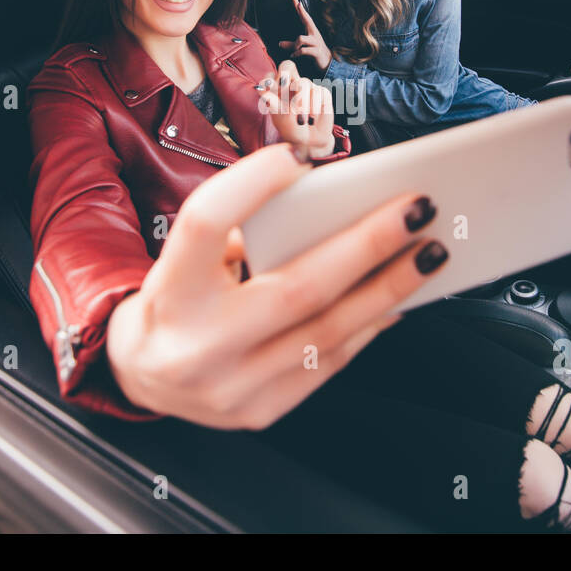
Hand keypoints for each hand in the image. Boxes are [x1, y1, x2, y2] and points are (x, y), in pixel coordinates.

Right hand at [105, 144, 448, 428]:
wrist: (142, 375)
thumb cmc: (179, 298)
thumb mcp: (188, 257)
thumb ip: (247, 231)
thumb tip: (334, 206)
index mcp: (170, 289)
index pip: (205, 225)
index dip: (250, 185)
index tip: (297, 158)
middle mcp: (195, 344)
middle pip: (296, 289)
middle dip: (368, 245)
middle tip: (416, 210)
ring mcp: (231, 388)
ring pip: (327, 333)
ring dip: (389, 289)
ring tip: (429, 253)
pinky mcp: (260, 412)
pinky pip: (329, 364)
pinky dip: (369, 325)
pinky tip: (397, 296)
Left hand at [258, 59, 334, 157]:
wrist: (310, 142)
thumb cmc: (292, 129)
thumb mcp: (279, 118)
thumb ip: (271, 102)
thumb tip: (259, 87)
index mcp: (278, 90)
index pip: (270, 76)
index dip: (269, 80)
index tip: (269, 90)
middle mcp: (292, 84)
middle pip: (288, 65)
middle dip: (285, 74)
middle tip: (283, 85)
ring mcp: (307, 87)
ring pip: (303, 82)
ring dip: (301, 101)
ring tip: (301, 120)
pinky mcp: (321, 93)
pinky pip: (318, 91)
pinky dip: (314, 106)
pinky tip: (312, 119)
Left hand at [278, 0, 331, 71]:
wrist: (327, 62)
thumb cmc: (314, 52)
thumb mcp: (302, 47)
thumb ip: (291, 45)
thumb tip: (279, 44)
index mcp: (311, 31)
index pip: (305, 17)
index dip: (300, 8)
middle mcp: (314, 34)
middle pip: (308, 20)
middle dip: (302, 12)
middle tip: (298, 4)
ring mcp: (316, 42)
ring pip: (301, 38)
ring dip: (294, 45)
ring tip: (294, 51)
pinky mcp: (316, 51)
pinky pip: (303, 50)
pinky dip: (296, 53)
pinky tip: (294, 55)